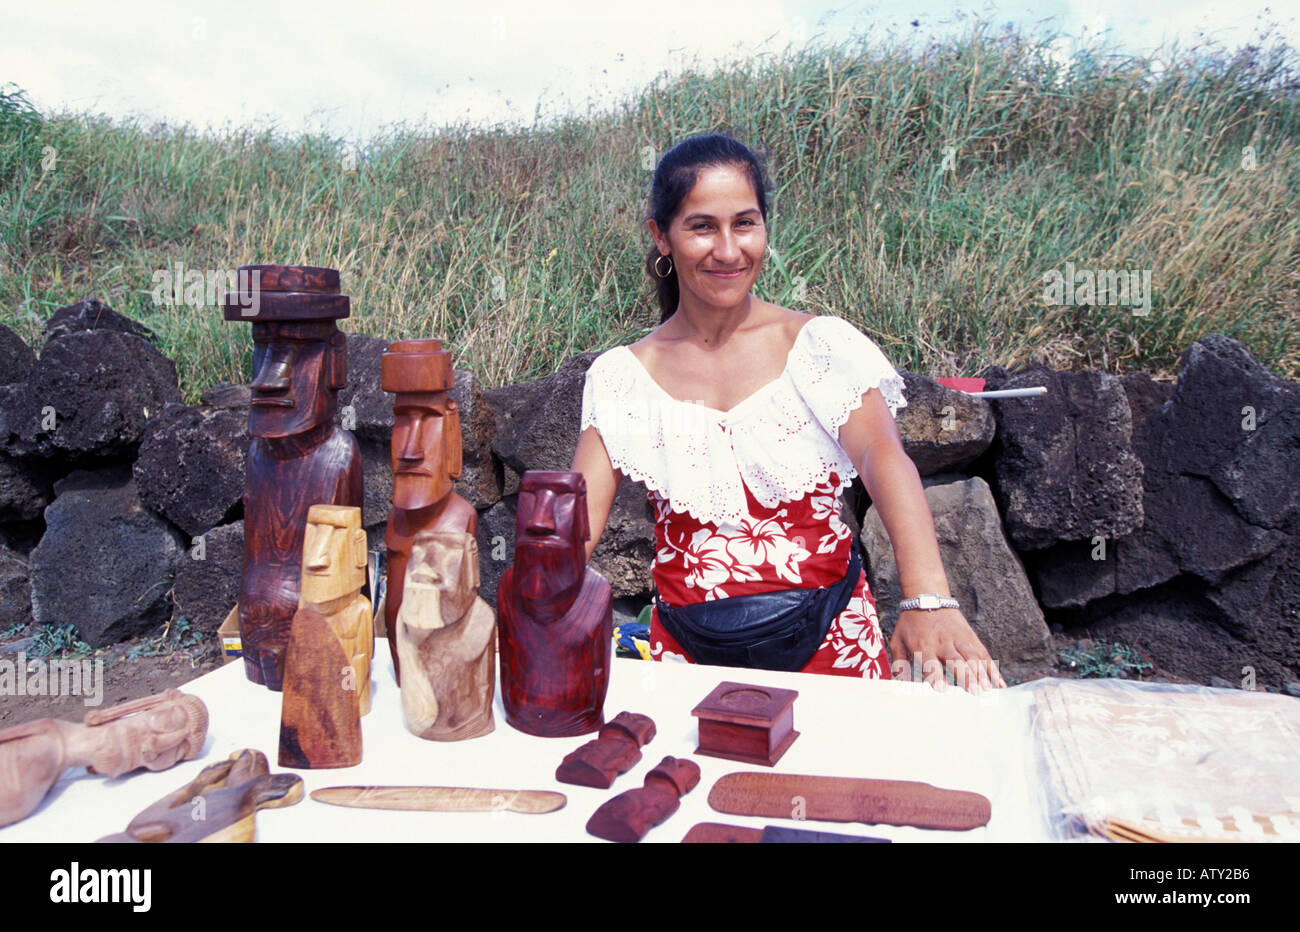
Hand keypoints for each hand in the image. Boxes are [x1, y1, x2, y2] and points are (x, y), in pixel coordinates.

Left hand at [889, 607, 1006, 693]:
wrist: (927, 598)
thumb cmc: (910, 626)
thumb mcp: (898, 642)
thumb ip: (900, 666)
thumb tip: (900, 688)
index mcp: (923, 646)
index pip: (929, 662)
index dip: (935, 675)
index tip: (942, 689)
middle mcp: (943, 642)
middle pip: (956, 660)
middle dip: (965, 676)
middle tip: (973, 692)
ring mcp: (959, 639)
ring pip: (972, 657)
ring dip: (981, 673)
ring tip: (987, 689)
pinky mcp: (971, 638)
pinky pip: (983, 654)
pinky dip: (992, 668)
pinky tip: (999, 682)